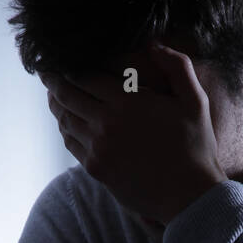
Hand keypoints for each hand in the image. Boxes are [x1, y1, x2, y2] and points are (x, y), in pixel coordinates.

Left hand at [40, 41, 226, 224]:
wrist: (189, 196)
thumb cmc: (196, 146)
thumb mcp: (195, 101)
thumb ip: (178, 66)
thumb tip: (154, 45)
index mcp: (128, 102)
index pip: (85, 76)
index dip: (68, 65)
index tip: (60, 57)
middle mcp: (107, 124)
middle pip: (67, 95)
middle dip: (53, 80)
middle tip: (46, 71)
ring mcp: (98, 148)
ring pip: (65, 119)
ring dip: (56, 104)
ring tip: (53, 94)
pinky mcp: (96, 169)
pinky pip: (71, 143)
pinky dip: (65, 128)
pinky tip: (66, 122)